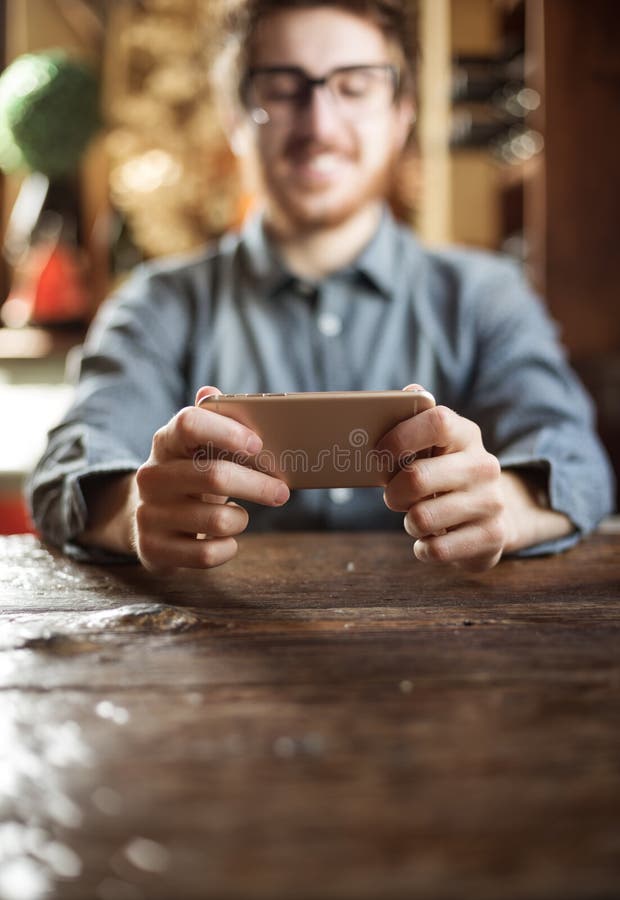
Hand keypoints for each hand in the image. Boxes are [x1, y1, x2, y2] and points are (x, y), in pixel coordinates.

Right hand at [133, 386, 288, 570]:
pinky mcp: (152, 549)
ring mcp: (148, 514)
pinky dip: (227, 548)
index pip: (189, 424)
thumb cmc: (189, 477)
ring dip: (240, 519)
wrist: (146, 520)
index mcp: (165, 443)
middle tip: (282, 492)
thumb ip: (211, 422)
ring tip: (240, 516)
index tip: (259, 445)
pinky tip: (227, 541)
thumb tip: (211, 391)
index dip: (227, 432)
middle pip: (214, 476)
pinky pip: (206, 554)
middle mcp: (151, 476)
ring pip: (216, 520)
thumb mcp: (196, 450)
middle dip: (258, 485)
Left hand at [377, 386, 505, 571]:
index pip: (437, 421)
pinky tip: (430, 540)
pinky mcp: (492, 537)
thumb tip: (410, 391)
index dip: (400, 437)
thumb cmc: (444, 476)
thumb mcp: (434, 448)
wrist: (491, 517)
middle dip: (393, 493)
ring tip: (418, 517)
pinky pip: (436, 549)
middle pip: (417, 478)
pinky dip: (423, 548)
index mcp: (466, 435)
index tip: (380, 455)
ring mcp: (491, 502)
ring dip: (409, 522)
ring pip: (422, 518)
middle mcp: (484, 465)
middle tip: (394, 496)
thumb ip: (416, 421)